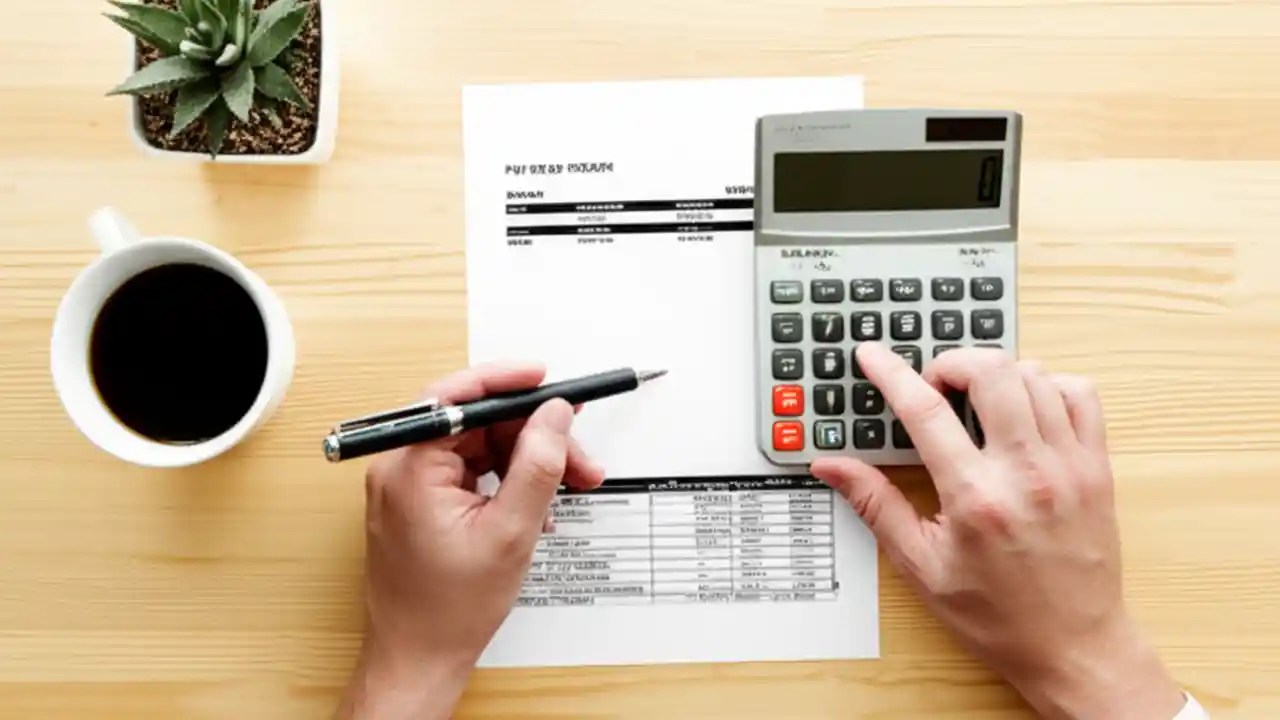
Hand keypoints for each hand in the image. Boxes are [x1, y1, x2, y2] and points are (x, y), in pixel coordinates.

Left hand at [335, 363, 604, 719]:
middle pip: (476, 424)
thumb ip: (536, 466)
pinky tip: (538, 503)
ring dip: (528, 460)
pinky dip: (508, 481)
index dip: (505, 382)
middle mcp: (401, 469)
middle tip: (578, 454)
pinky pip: (472, 472)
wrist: (418, 659)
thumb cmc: (447, 611)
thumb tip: (553, 416)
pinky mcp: (422, 503)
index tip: (544, 379)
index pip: (456, 398)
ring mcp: (410, 487)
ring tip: (571, 483)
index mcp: (410, 469)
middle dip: (533, 435)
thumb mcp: (510, 532)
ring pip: (480, 448)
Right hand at [811, 343, 1183, 719]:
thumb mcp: (922, 566)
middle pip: (990, 370)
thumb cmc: (998, 616)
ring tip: (977, 401)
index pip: (924, 410)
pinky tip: (1028, 410)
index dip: (890, 372)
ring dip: (998, 374)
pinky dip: (1051, 386)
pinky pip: (1081, 395)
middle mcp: (1026, 473)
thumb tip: (832, 466)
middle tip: (934, 384)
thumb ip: (876, 505)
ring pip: (1036, 374)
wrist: (1074, 647)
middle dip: (951, 362)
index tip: (872, 354)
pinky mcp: (1098, 468)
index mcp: (975, 498)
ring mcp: (1069, 466)